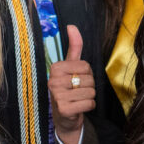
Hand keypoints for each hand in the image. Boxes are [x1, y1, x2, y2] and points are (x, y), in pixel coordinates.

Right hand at [48, 25, 94, 143]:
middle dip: (89, 86)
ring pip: (90, 92)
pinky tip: (79, 107)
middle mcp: (53, 81)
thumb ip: (74, 47)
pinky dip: (89, 106)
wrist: (64, 117)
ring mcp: (57, 96)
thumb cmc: (68, 88)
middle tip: (77, 91)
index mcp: (55, 68)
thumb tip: (72, 26)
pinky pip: (89, 103)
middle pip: (89, 79)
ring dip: (89, 97)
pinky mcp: (64, 110)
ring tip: (78, 99)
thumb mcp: (70, 66)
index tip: (76, 79)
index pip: (85, 66)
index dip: (87, 74)